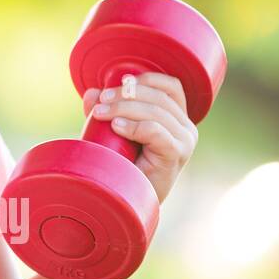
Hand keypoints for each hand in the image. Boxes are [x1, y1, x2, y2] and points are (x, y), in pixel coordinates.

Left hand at [81, 73, 198, 205]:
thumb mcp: (112, 130)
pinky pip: (157, 132)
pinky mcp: (176, 155)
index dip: (146, 79)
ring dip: (123, 109)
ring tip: (100, 114)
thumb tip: (92, 92)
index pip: (170, 86)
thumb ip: (105, 109)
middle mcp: (186, 128)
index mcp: (176, 117)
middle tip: (100, 102)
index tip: (119, 81)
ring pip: (156, 112)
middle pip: (158, 97)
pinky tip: (116, 128)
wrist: (130, 199)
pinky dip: (134, 126)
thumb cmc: (123, 164)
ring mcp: (185, 142)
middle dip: (125, 94)